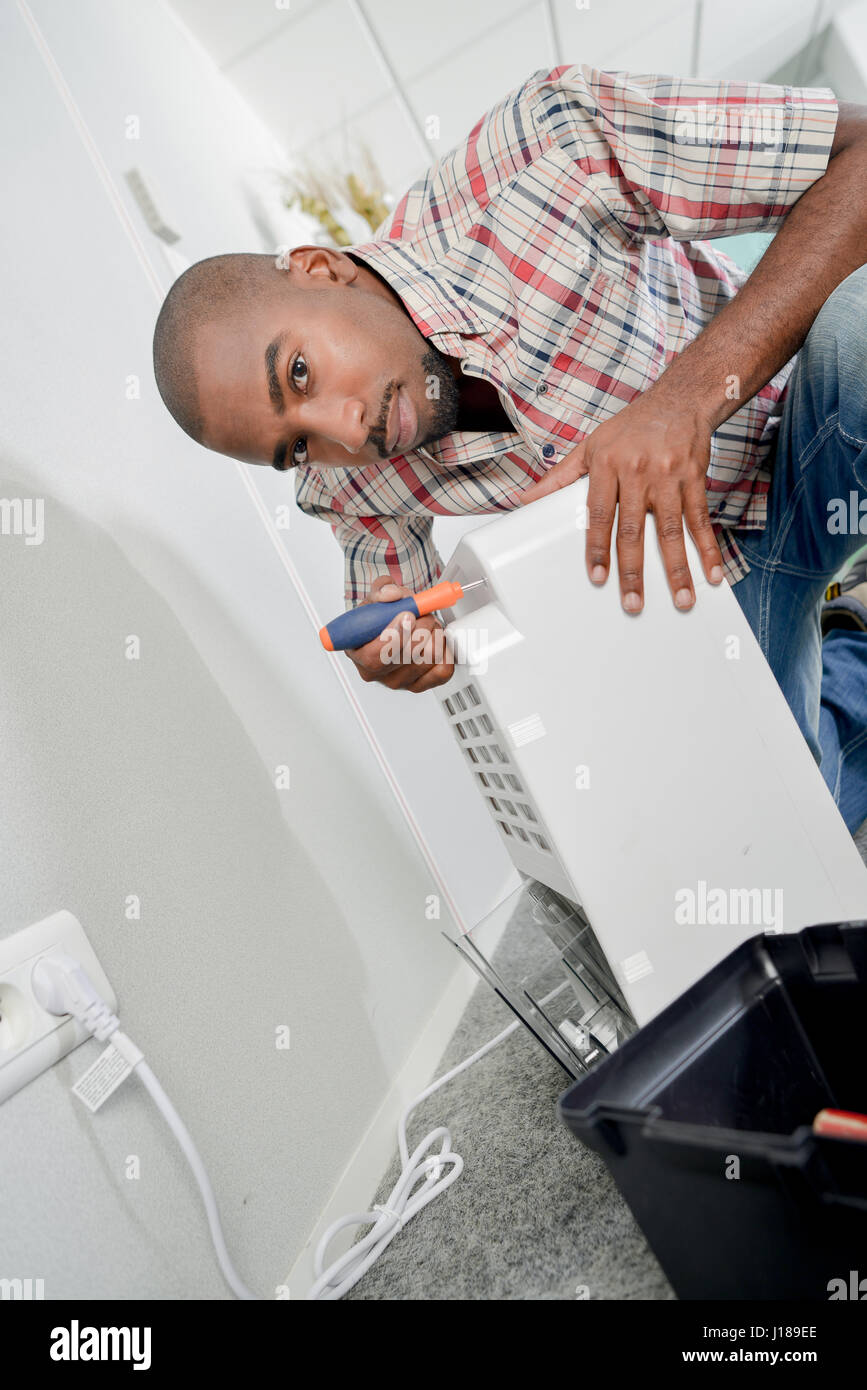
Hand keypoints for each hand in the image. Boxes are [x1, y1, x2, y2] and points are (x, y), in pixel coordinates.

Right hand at [345, 576, 454, 691]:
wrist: (395, 626)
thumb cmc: (381, 618)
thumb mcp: (376, 596)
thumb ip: (381, 590)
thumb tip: (391, 594)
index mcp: (358, 653)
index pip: (374, 657)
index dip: (394, 637)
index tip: (408, 615)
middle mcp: (376, 672)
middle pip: (406, 657)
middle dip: (422, 627)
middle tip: (423, 612)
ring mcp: (398, 682)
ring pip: (429, 658)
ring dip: (434, 634)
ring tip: (428, 624)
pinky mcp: (420, 685)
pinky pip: (443, 670)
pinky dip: (445, 649)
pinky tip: (434, 639)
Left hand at [519, 393, 724, 612]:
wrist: (679, 399)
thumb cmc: (631, 427)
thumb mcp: (590, 446)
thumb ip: (559, 478)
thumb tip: (526, 500)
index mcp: (607, 465)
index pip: (599, 515)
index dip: (597, 548)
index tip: (598, 577)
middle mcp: (638, 472)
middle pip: (634, 531)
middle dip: (633, 572)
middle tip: (633, 604)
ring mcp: (669, 477)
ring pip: (671, 531)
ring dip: (677, 569)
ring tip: (681, 599)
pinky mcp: (695, 479)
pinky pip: (700, 519)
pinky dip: (708, 548)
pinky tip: (712, 572)